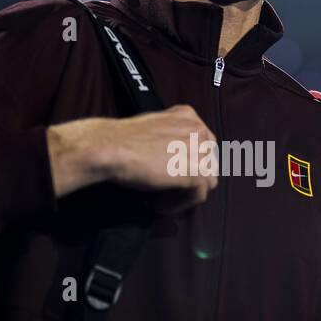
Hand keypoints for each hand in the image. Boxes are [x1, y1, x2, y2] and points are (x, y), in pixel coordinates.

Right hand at [47, 105, 218, 212]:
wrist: (111, 147)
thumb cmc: (122, 140)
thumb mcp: (153, 128)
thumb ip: (171, 138)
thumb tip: (175, 158)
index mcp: (188, 116)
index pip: (203, 145)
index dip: (188, 164)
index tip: (172, 176)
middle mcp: (198, 129)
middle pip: (209, 163)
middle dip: (190, 179)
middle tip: (168, 191)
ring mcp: (200, 150)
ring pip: (207, 181)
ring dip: (185, 194)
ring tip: (162, 199)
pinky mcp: (196, 171)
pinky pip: (199, 195)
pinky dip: (180, 205)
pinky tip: (160, 205)